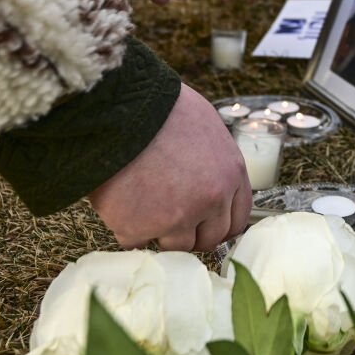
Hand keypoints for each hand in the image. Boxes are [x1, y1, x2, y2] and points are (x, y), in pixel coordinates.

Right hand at [88, 84, 251, 250]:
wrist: (118, 109)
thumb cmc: (159, 108)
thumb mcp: (204, 126)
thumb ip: (213, 162)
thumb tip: (208, 178)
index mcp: (230, 174)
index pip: (236, 219)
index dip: (217, 223)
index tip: (204, 223)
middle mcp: (210, 201)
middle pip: (207, 239)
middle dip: (190, 231)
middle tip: (167, 213)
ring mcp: (176, 219)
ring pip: (174, 246)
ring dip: (158, 231)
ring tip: (141, 202)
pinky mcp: (139, 228)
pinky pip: (135, 241)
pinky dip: (126, 228)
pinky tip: (120, 203)